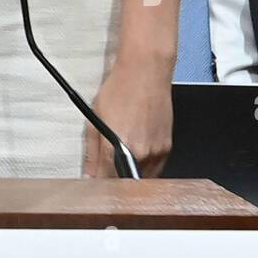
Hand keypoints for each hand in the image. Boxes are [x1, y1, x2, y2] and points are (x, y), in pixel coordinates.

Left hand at [84, 59, 172, 177]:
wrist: (146, 71)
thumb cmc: (120, 89)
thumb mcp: (95, 117)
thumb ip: (92, 151)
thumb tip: (89, 174)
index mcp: (119, 147)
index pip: (108, 181)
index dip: (100, 185)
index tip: (97, 184)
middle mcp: (140, 153)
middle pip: (126, 182)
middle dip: (116, 180)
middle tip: (109, 168)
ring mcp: (157, 152)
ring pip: (143, 178)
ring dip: (132, 174)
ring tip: (125, 154)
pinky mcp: (168, 147)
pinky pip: (156, 167)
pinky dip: (147, 165)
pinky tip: (138, 149)